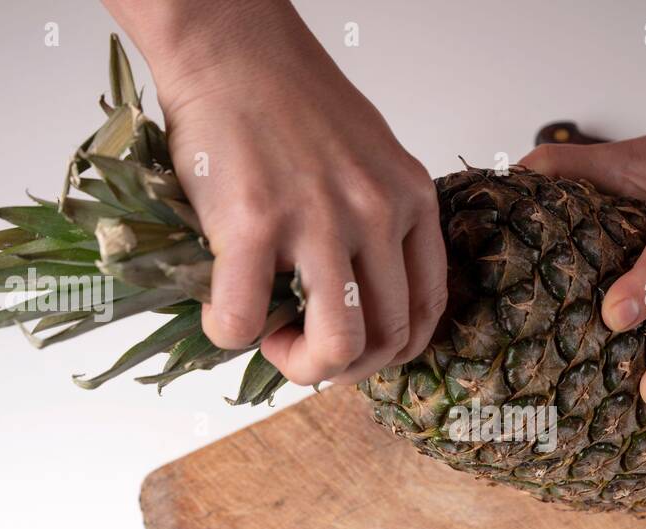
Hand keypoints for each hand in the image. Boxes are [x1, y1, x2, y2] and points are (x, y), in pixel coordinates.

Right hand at [141, 6, 445, 384]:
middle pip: (389, 339)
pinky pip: (245, 321)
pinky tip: (218, 313)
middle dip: (346, 367)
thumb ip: (374, 219)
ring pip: (338, 346)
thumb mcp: (367, 157)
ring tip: (269, 339)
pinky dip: (229, 335)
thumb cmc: (289, 97)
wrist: (231, 44)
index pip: (427, 308)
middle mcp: (377, 213)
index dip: (389, 348)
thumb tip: (354, 292)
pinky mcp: (255, 223)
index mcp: (410, 200)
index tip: (353, 344)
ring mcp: (320, 220)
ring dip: (301, 367)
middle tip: (303, 347)